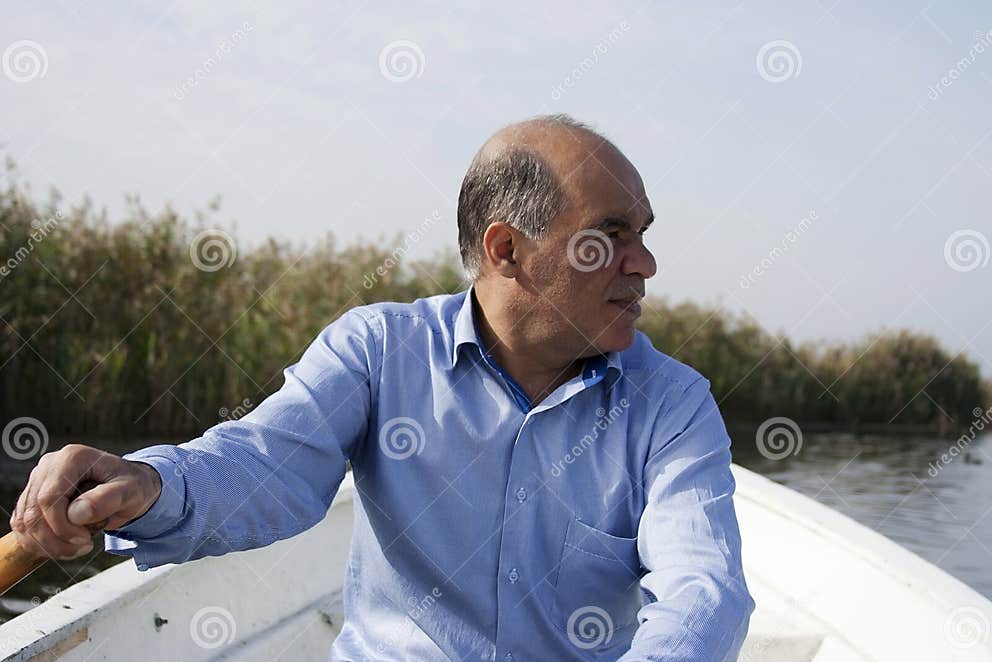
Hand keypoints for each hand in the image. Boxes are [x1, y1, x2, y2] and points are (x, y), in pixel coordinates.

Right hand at [8, 444, 162, 559]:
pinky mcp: (34, 494)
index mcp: (73, 458)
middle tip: (83, 547)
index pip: (49, 499)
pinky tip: (64, 545)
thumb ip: (107, 499)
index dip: (62, 527)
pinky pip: (23, 525)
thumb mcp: (131, 491)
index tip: (86, 541)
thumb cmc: (133, 486)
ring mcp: (39, 479)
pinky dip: (40, 542)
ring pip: (24, 522)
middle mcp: (50, 464)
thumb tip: (75, 514)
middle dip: (54, 540)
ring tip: (76, 548)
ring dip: (47, 545)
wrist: (129, 486)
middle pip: (32, 513)